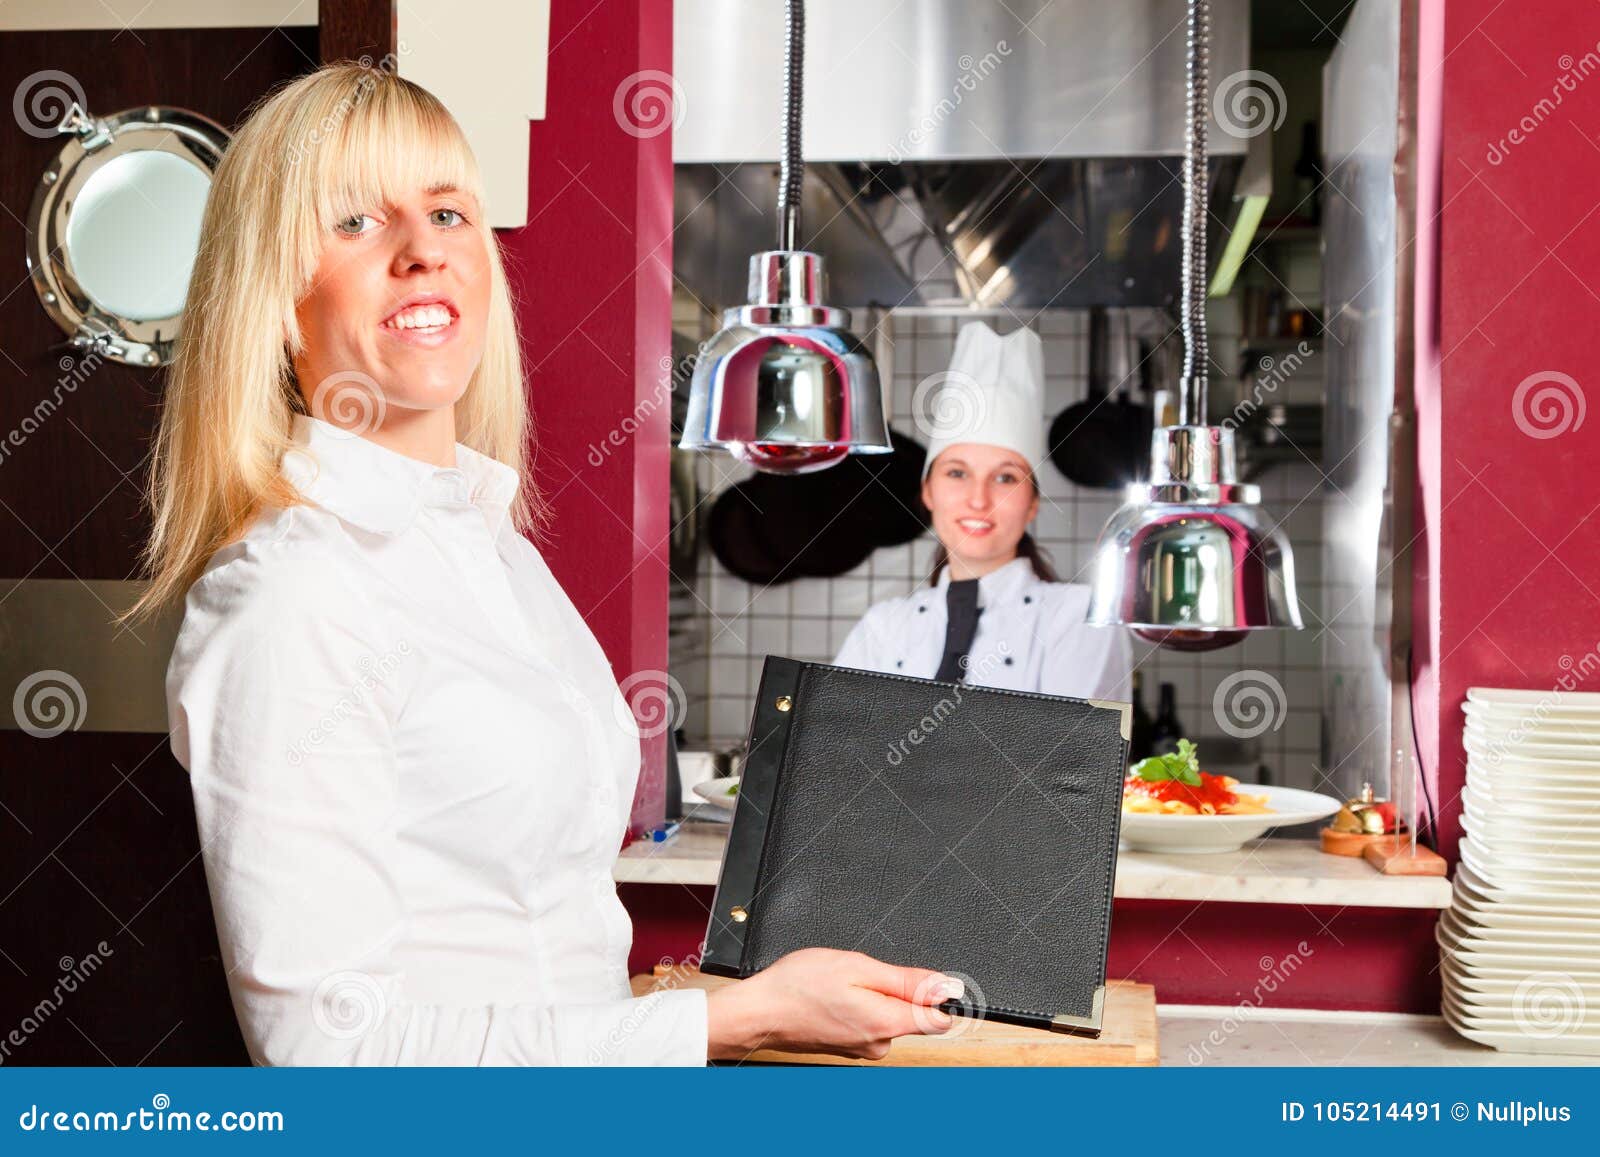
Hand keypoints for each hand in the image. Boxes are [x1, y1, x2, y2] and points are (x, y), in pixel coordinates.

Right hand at [704, 947, 963, 1061]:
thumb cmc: (799, 986)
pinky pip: (866, 1021)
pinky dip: (855, 1005)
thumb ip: (907, 980)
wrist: (759, 1012)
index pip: (939, 1020)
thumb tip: (948, 988)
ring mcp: (861, 1049)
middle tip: (859, 973)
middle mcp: (878, 1044)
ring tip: (839, 982)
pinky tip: (831, 996)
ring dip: (870, 995)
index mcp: (887, 1023)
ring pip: (885, 1015)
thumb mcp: (858, 967)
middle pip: (910, 1014)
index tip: (916, 978)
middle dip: (893, 988)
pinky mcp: (847, 1047)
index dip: (935, 993)